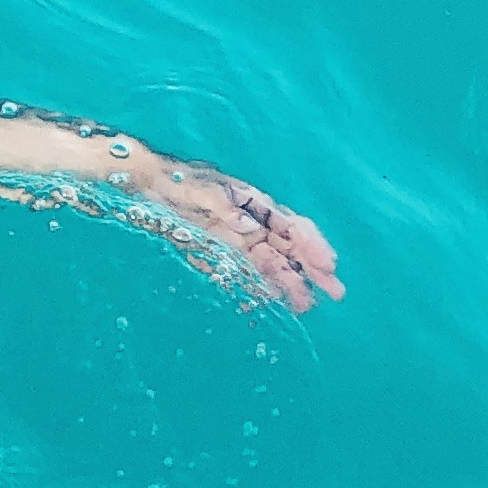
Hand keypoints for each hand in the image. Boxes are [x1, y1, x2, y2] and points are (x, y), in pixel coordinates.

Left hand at [138, 154, 343, 312]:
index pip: (292, 227)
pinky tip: (273, 300)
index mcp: (256, 204)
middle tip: (335, 292)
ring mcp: (240, 241)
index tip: (328, 264)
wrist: (152, 188)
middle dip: (312, 270)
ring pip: (271, 264)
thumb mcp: (203, 190)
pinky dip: (261, 285)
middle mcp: (254, 224)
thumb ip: (225, 207)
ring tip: (306, 305)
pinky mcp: (222, 254)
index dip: (311, 245)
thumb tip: (250, 228)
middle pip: (289, 249)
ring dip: (290, 283)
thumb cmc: (182, 182)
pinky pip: (246, 272)